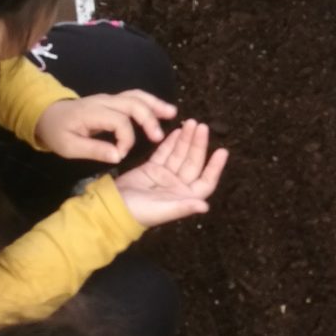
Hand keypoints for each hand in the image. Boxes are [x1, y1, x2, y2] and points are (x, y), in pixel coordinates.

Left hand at [36, 92, 175, 163]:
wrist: (47, 115)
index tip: (122, 154)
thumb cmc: (57, 132)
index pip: (119, 121)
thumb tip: (118, 156)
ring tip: (172, 114)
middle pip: (132, 103)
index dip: (125, 139)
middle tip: (159, 137)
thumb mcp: (69, 147)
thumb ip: (94, 150)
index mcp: (92, 113)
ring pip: (136, 96)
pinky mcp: (113, 101)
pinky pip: (134, 97)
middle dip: (148, 118)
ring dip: (155, 104)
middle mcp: (103, 101)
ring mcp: (109, 98)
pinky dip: (150, 102)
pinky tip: (163, 110)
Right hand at [113, 120, 228, 227]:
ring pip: (179, 155)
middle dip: (198, 145)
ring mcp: (165, 176)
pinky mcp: (151, 169)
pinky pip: (165, 153)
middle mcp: (178, 186)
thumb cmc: (139, 213)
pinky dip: (171, 142)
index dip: (215, 167)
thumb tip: (205, 206)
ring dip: (186, 140)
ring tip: (192, 123)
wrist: (112, 207)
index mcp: (184, 197)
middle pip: (193, 163)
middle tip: (202, 126)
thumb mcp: (163, 210)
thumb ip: (184, 207)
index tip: (222, 151)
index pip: (205, 181)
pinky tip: (178, 131)